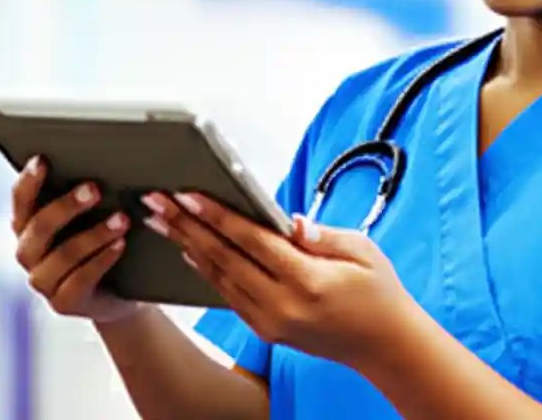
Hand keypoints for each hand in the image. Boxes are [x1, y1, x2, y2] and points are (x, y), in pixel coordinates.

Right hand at [12, 156, 142, 324]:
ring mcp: (43, 281)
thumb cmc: (101, 243)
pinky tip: (120, 245)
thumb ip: (84, 197)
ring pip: (63, 255)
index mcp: (28, 226)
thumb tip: (100, 165)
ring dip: (94, 234)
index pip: (20, 201)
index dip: (28, 181)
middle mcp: (28, 253)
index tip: (42, 160)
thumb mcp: (91, 217)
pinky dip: (102, 259)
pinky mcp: (63, 303)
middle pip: (39, 227)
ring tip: (122, 219)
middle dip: (66, 206)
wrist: (118, 293)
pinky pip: (80, 280)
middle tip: (94, 189)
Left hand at [141, 192, 417, 367]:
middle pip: (224, 258)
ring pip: (219, 278)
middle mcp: (283, 305)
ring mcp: (270, 321)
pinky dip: (206, 271)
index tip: (188, 195)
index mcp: (307, 281)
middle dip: (186, 226)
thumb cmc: (378, 293)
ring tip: (161, 221)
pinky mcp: (266, 329)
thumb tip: (287, 219)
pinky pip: (228, 295)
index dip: (216, 215)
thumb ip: (322, 234)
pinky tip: (190, 250)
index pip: (251, 241)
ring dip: (187, 245)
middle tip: (157, 202)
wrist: (384, 346)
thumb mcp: (363, 251)